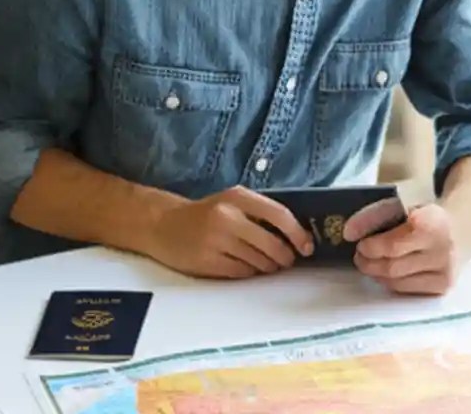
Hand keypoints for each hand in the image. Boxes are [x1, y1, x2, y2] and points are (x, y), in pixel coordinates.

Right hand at [145, 186, 313, 278]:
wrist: (163, 225)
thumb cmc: (205, 214)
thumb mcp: (231, 201)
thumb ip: (260, 213)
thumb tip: (296, 235)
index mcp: (237, 197)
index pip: (279, 215)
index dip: (298, 233)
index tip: (307, 246)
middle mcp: (227, 216)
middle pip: (272, 244)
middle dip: (285, 257)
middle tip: (286, 260)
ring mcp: (216, 240)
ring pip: (259, 262)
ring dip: (268, 267)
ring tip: (264, 263)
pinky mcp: (207, 261)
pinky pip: (242, 273)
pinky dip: (250, 273)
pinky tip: (245, 266)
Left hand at [352, 204, 459, 294]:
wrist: (459, 230)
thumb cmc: (423, 216)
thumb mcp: (401, 205)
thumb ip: (373, 215)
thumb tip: (348, 234)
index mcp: (433, 224)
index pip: (392, 245)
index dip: (370, 246)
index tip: (358, 242)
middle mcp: (443, 251)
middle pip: (391, 267)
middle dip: (369, 262)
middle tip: (360, 254)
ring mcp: (445, 272)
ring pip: (396, 282)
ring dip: (377, 274)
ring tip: (372, 262)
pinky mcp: (442, 287)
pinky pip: (406, 290)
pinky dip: (391, 282)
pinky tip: (389, 271)